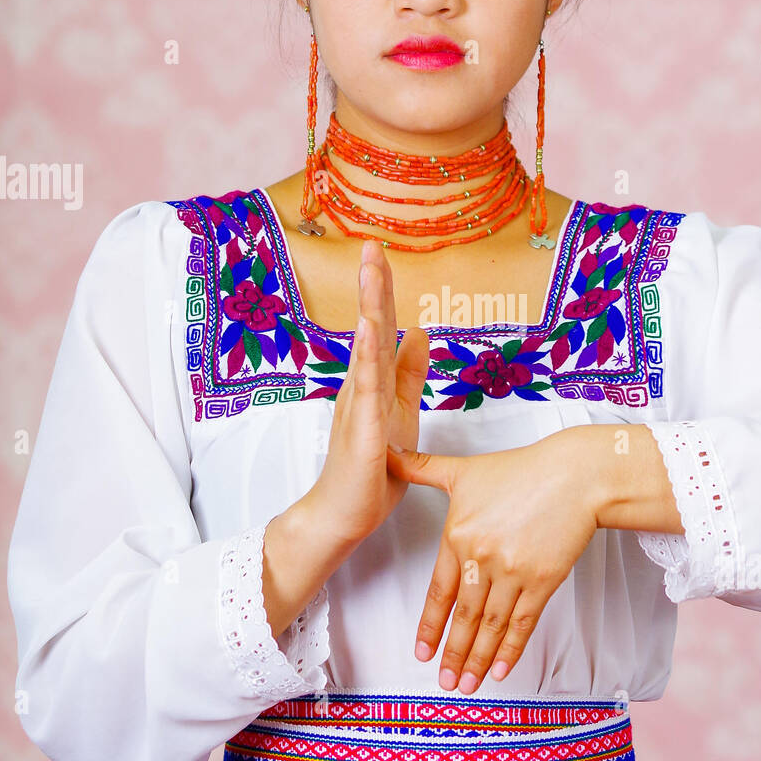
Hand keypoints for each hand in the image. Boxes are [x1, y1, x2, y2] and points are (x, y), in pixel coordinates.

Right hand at [309, 239, 429, 546]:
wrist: (343, 515)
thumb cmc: (370, 470)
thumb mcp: (400, 413)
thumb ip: (408, 374)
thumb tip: (418, 332)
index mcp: (372, 381)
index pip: (381, 327)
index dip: (383, 291)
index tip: (381, 253)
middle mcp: (360, 385)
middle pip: (370, 327)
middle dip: (373, 285)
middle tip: (372, 245)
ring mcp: (358, 404)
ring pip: (366, 347)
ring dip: (370, 308)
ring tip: (371, 271)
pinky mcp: (362, 428)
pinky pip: (365, 386)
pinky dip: (367, 355)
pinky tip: (369, 329)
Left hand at [385, 431, 598, 692]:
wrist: (575, 476)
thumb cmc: (523, 470)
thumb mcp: (464, 469)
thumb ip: (421, 468)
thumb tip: (387, 455)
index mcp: (459, 536)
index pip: (439, 593)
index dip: (430, 626)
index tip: (422, 653)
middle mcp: (482, 559)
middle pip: (464, 617)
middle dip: (452, 653)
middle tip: (443, 682)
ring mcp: (513, 572)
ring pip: (490, 626)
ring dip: (477, 659)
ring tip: (466, 685)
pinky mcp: (542, 581)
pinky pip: (522, 623)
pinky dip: (510, 650)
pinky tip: (500, 670)